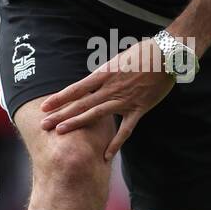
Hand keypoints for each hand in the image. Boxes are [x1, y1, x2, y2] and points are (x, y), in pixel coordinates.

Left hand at [40, 38, 174, 160]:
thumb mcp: (118, 59)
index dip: (59, 98)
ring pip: (96, 115)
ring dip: (77, 124)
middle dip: (60, 114)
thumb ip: (105, 73)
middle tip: (43, 124)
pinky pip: (125, 130)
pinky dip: (116, 143)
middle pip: (81, 104)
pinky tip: (106, 155)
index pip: (76, 88)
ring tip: (60, 132)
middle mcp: (110, 88)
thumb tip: (92, 81)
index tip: (44, 106)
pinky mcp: (138, 109)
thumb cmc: (143, 53)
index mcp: (104, 73)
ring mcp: (124, 100)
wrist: (167, 56)